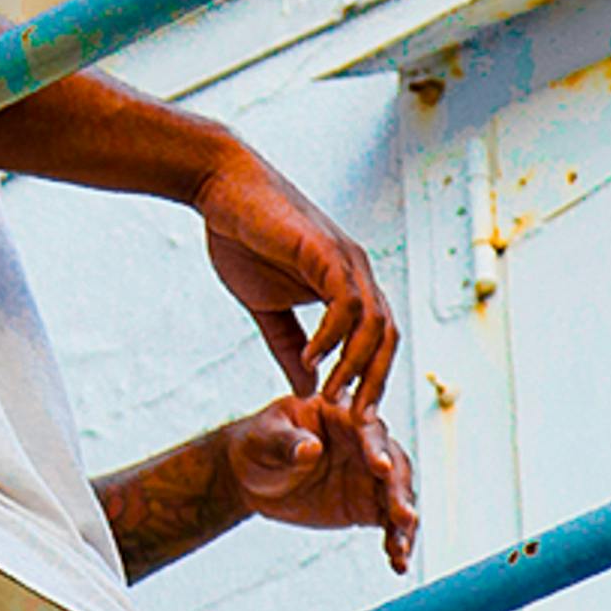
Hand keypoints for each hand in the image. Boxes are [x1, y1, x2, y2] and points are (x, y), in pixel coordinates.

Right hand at [195, 146, 399, 410]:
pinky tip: (310, 357)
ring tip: (331, 396)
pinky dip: (333, 335)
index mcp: (348, 286)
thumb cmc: (245, 240)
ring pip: (374, 323)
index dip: (371, 380)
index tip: (353, 418)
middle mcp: (357, 274)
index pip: (378, 341)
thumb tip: (305, 386)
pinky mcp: (326, 251)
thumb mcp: (268, 307)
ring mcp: (346, 261)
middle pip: (388, 337)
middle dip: (376, 382)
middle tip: (357, 421)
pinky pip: (346, 301)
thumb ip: (288, 345)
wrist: (222, 190)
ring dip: (355, 365)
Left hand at [222, 398, 420, 572]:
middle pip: (393, 465)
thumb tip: (310, 448)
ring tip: (401, 549)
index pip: (367, 429)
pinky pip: (389, 523)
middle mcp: (365, 443)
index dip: (376, 448)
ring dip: (403, 523)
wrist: (252, 476)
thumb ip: (286, 442)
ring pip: (397, 497)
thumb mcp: (263, 438)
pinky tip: (398, 563)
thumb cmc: (258, 444)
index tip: (382, 467)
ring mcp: (369, 476)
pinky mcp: (367, 505)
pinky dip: (397, 542)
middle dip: (399, 492)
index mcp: (341, 415)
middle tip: (403, 516)